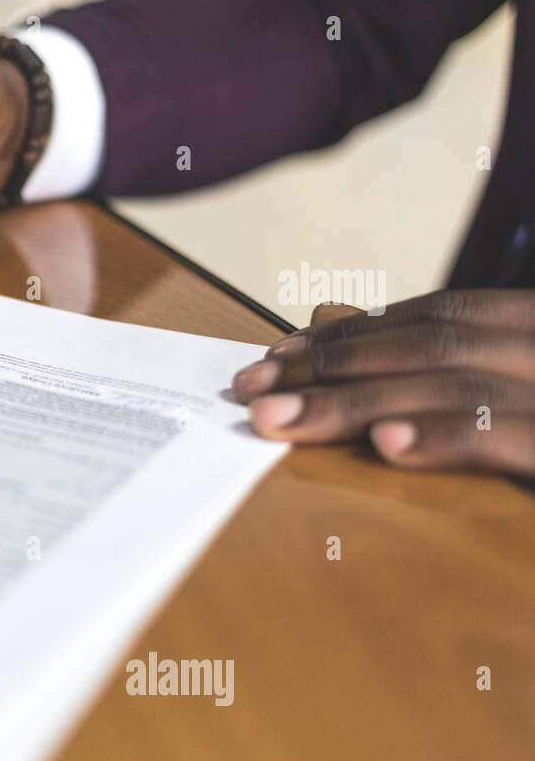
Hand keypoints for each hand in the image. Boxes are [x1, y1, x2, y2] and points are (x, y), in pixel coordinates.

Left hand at [231, 291, 534, 475]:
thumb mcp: (508, 398)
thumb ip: (432, 362)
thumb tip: (333, 324)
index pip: (433, 317)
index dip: (347, 336)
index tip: (271, 361)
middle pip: (430, 344)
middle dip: (330, 367)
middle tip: (251, 394)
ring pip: (455, 380)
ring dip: (357, 400)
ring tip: (283, 420)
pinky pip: (510, 434)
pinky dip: (449, 435)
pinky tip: (388, 443)